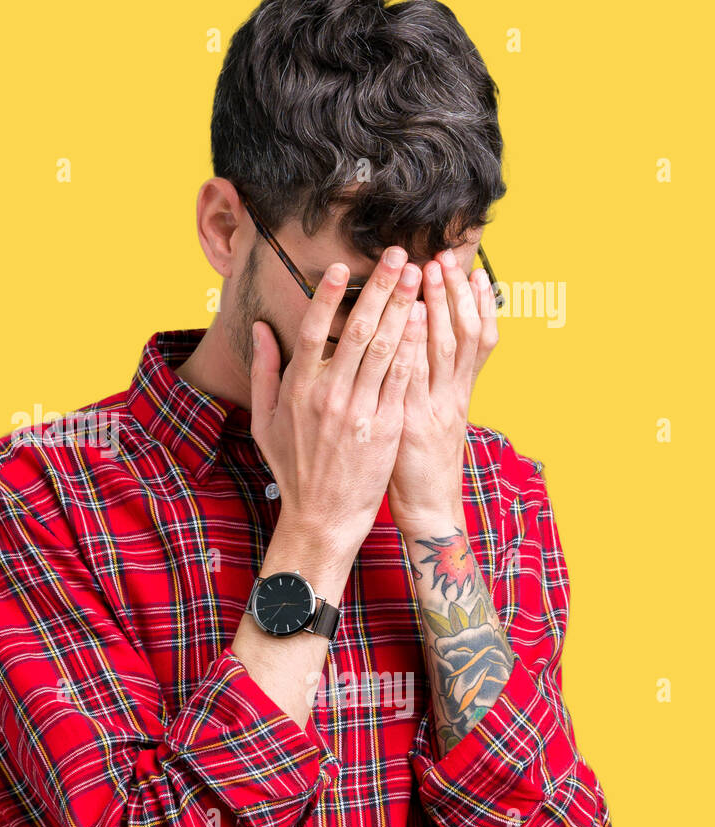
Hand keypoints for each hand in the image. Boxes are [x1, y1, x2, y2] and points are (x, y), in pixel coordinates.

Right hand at [251, 247, 426, 565]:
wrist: (322, 515)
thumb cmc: (293, 466)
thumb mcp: (264, 420)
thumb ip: (264, 371)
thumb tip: (261, 328)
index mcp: (297, 389)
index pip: (313, 330)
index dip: (329, 296)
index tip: (345, 267)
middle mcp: (328, 395)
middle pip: (357, 330)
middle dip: (381, 289)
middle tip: (398, 257)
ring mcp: (359, 411)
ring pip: (386, 349)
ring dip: (404, 308)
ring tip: (420, 278)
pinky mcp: (385, 426)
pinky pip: (402, 378)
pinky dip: (414, 346)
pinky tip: (425, 321)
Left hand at [387, 249, 497, 527]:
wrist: (429, 511)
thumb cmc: (421, 466)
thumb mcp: (432, 420)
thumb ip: (430, 386)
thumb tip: (421, 351)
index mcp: (458, 393)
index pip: (475, 339)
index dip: (475, 304)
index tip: (469, 269)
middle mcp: (453, 395)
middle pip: (460, 334)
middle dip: (453, 293)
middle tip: (446, 256)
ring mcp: (435, 407)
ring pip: (443, 349)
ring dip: (437, 307)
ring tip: (430, 272)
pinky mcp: (412, 423)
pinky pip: (414, 377)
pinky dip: (414, 346)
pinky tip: (408, 319)